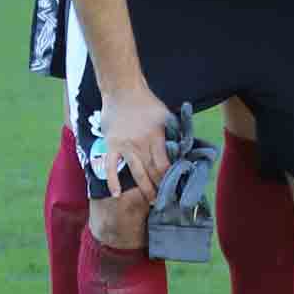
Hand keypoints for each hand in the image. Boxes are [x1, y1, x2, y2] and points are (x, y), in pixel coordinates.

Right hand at [93, 84, 177, 204]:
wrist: (123, 91)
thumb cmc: (147, 102)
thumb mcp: (166, 116)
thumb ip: (173, 133)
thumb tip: (183, 149)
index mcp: (157, 137)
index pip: (165, 164)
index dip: (170, 179)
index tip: (176, 189)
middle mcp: (141, 144)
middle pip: (153, 171)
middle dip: (160, 188)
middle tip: (166, 202)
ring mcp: (125, 146)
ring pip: (137, 172)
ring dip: (145, 189)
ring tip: (151, 203)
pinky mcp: (111, 146)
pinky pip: (111, 167)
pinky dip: (113, 181)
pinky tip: (117, 194)